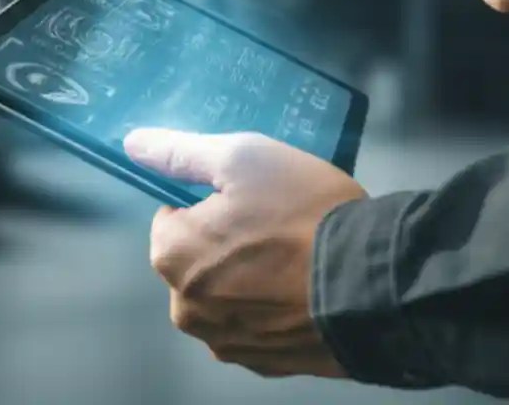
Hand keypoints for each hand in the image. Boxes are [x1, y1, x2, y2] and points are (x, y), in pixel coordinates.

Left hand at [125, 128, 366, 377]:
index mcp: (172, 257)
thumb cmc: (302, 213)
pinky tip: (305, 292)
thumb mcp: (242, 158)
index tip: (247, 200)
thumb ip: (181, 153)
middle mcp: (187, 309)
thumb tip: (134, 144)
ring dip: (249, 280)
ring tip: (296, 259)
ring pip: (227, 297)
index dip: (208, 204)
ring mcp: (227, 343)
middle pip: (197, 261)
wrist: (375, 286)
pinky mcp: (266, 364)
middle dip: (226, 244)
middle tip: (276, 225)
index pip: (172, 219)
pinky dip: (274, 311)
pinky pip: (259, 327)